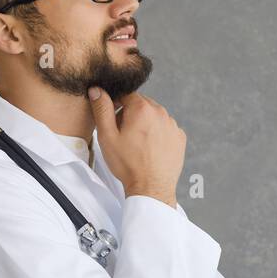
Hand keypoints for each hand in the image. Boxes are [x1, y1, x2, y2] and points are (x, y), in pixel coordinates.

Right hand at [87, 87, 184, 207]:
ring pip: (155, 116)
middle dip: (131, 114)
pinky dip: (158, 134)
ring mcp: (172, 125)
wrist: (151, 187)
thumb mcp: (107, 136)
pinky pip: (166, 128)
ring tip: (136, 144)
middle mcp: (161, 113)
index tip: (113, 119)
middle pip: (142, 105)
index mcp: (142, 109)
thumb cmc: (128, 164)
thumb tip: (97, 90)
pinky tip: (150, 148)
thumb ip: (102, 109)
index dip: (117, 105)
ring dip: (145, 124)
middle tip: (123, 134)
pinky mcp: (179, 137)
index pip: (126, 95)